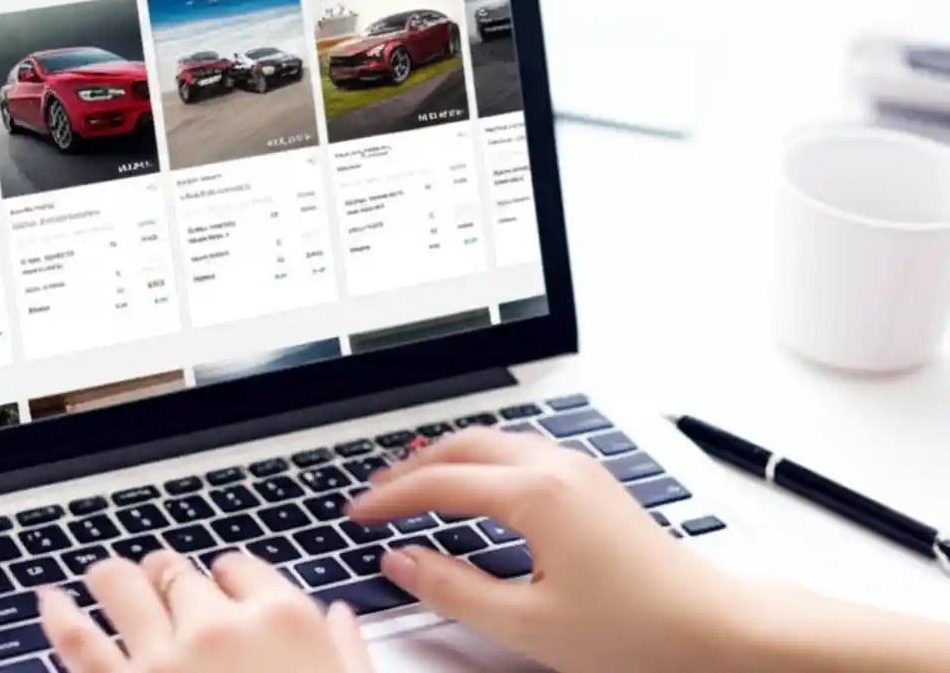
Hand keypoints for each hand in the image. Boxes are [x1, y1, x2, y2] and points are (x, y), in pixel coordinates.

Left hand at [39, 550, 372, 672]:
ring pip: (122, 588)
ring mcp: (162, 660)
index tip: (220, 589)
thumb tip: (340, 618)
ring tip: (104, 579)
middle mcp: (218, 627)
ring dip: (113, 580)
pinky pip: (79, 642)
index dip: (224, 577)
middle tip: (158, 583)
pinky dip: (59, 617)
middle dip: (166, 577)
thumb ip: (348, 650)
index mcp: (282, 620)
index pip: (238, 567)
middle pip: (177, 575)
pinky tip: (49, 602)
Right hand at [349, 428, 746, 672]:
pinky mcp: (594, 485)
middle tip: (374, 493)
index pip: (440, 483)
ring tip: (412, 483)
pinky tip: (474, 488)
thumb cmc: (639, 632)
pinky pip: (522, 453)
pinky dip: (482, 463)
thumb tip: (402, 563)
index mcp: (537, 495)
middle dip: (411, 466)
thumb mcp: (527, 624)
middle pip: (464, 446)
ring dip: (448, 458)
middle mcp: (558, 468)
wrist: (718, 631)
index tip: (356, 513)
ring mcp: (580, 471)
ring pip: (495, 443)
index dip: (389, 498)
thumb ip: (453, 590)